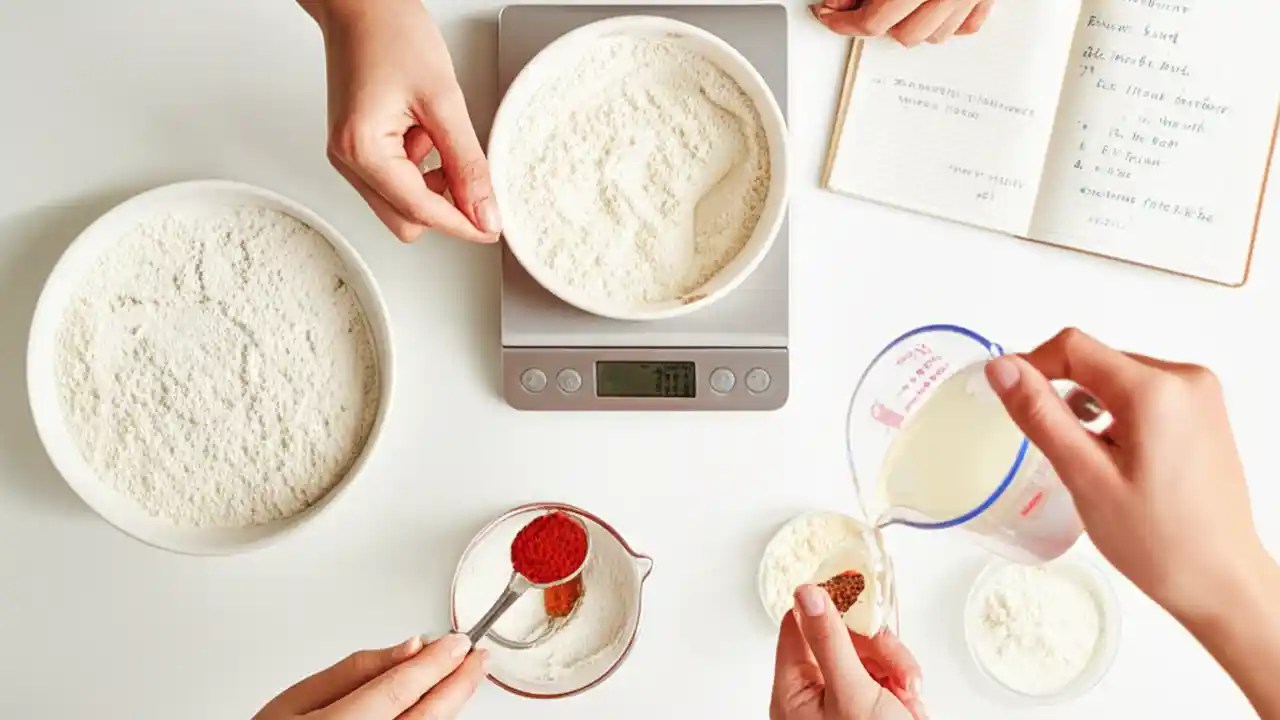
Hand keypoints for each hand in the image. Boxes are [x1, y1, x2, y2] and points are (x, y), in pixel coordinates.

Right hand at [254, 634, 486, 719]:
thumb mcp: (295, 701)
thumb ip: (355, 671)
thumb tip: (409, 647)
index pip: (401, 691)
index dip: (436, 663)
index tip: (458, 642)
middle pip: (428, 717)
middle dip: (459, 683)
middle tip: (476, 658)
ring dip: (451, 704)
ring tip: (461, 676)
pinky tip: (439, 704)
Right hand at [301, 0, 499, 242]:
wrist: (362, 3)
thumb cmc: (391, 33)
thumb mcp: (444, 100)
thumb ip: (467, 163)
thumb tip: (484, 212)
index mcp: (363, 150)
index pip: (420, 212)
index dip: (463, 223)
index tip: (493, 226)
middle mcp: (348, 161)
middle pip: (406, 220)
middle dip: (444, 206)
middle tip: (474, 179)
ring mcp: (349, 156)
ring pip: (400, 204)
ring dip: (431, 183)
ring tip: (436, 132)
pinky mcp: (357, 148)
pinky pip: (394, 180)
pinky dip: (419, 168)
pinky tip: (425, 132)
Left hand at [772, 585, 926, 719]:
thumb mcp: (851, 693)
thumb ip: (830, 641)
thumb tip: (808, 594)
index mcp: (793, 691)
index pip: (800, 625)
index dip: (828, 606)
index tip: (856, 591)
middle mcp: (813, 695)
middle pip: (842, 640)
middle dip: (878, 649)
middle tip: (898, 668)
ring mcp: (842, 703)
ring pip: (870, 658)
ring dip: (896, 671)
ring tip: (909, 697)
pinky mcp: (869, 711)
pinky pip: (886, 680)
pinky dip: (903, 690)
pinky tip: (911, 711)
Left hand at [809, 0, 994, 45]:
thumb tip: (841, 1)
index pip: (872, 22)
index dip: (844, 21)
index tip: (830, 14)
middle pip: (904, 34)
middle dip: (879, 22)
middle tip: (861, 5)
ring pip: (935, 35)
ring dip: (912, 24)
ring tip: (896, 4)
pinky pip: (965, 24)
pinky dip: (946, 20)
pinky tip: (929, 6)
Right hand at [984, 329, 1263, 621]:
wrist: (1221, 580)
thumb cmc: (1157, 539)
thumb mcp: (1085, 476)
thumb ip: (1040, 414)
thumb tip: (1001, 367)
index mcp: (1156, 389)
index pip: (1073, 346)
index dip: (1032, 366)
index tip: (1012, 402)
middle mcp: (1186, 379)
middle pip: (1097, 361)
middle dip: (1066, 395)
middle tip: (1060, 451)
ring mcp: (1201, 395)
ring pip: (1118, 378)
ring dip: (1091, 407)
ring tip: (1093, 460)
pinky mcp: (1204, 413)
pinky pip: (1144, 395)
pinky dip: (1118, 416)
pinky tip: (1118, 459)